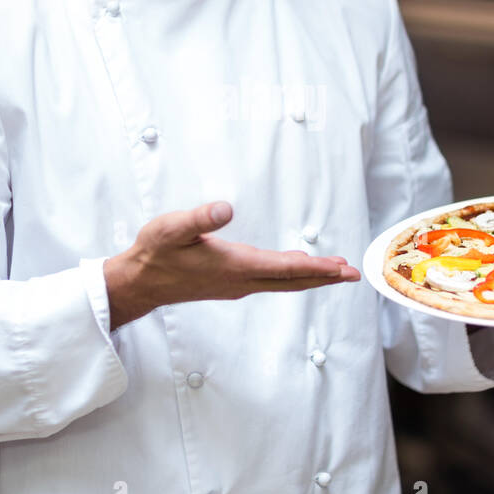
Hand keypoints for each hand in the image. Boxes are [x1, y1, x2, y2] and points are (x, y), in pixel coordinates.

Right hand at [103, 200, 360, 328]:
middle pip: (292, 281)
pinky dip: (291, 276)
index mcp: (234, 266)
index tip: (341, 268)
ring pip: (283, 283)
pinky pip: (271, 282)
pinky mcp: (230, 284)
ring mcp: (236, 285)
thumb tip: (225, 208)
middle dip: (324, 277)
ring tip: (335, 272)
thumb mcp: (171, 229)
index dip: (316, 268)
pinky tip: (296, 269)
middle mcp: (241, 280)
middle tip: (354, 274)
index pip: (284, 269)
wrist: (139, 283)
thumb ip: (198, 218)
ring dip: (311, 278)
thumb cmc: (154, 253)